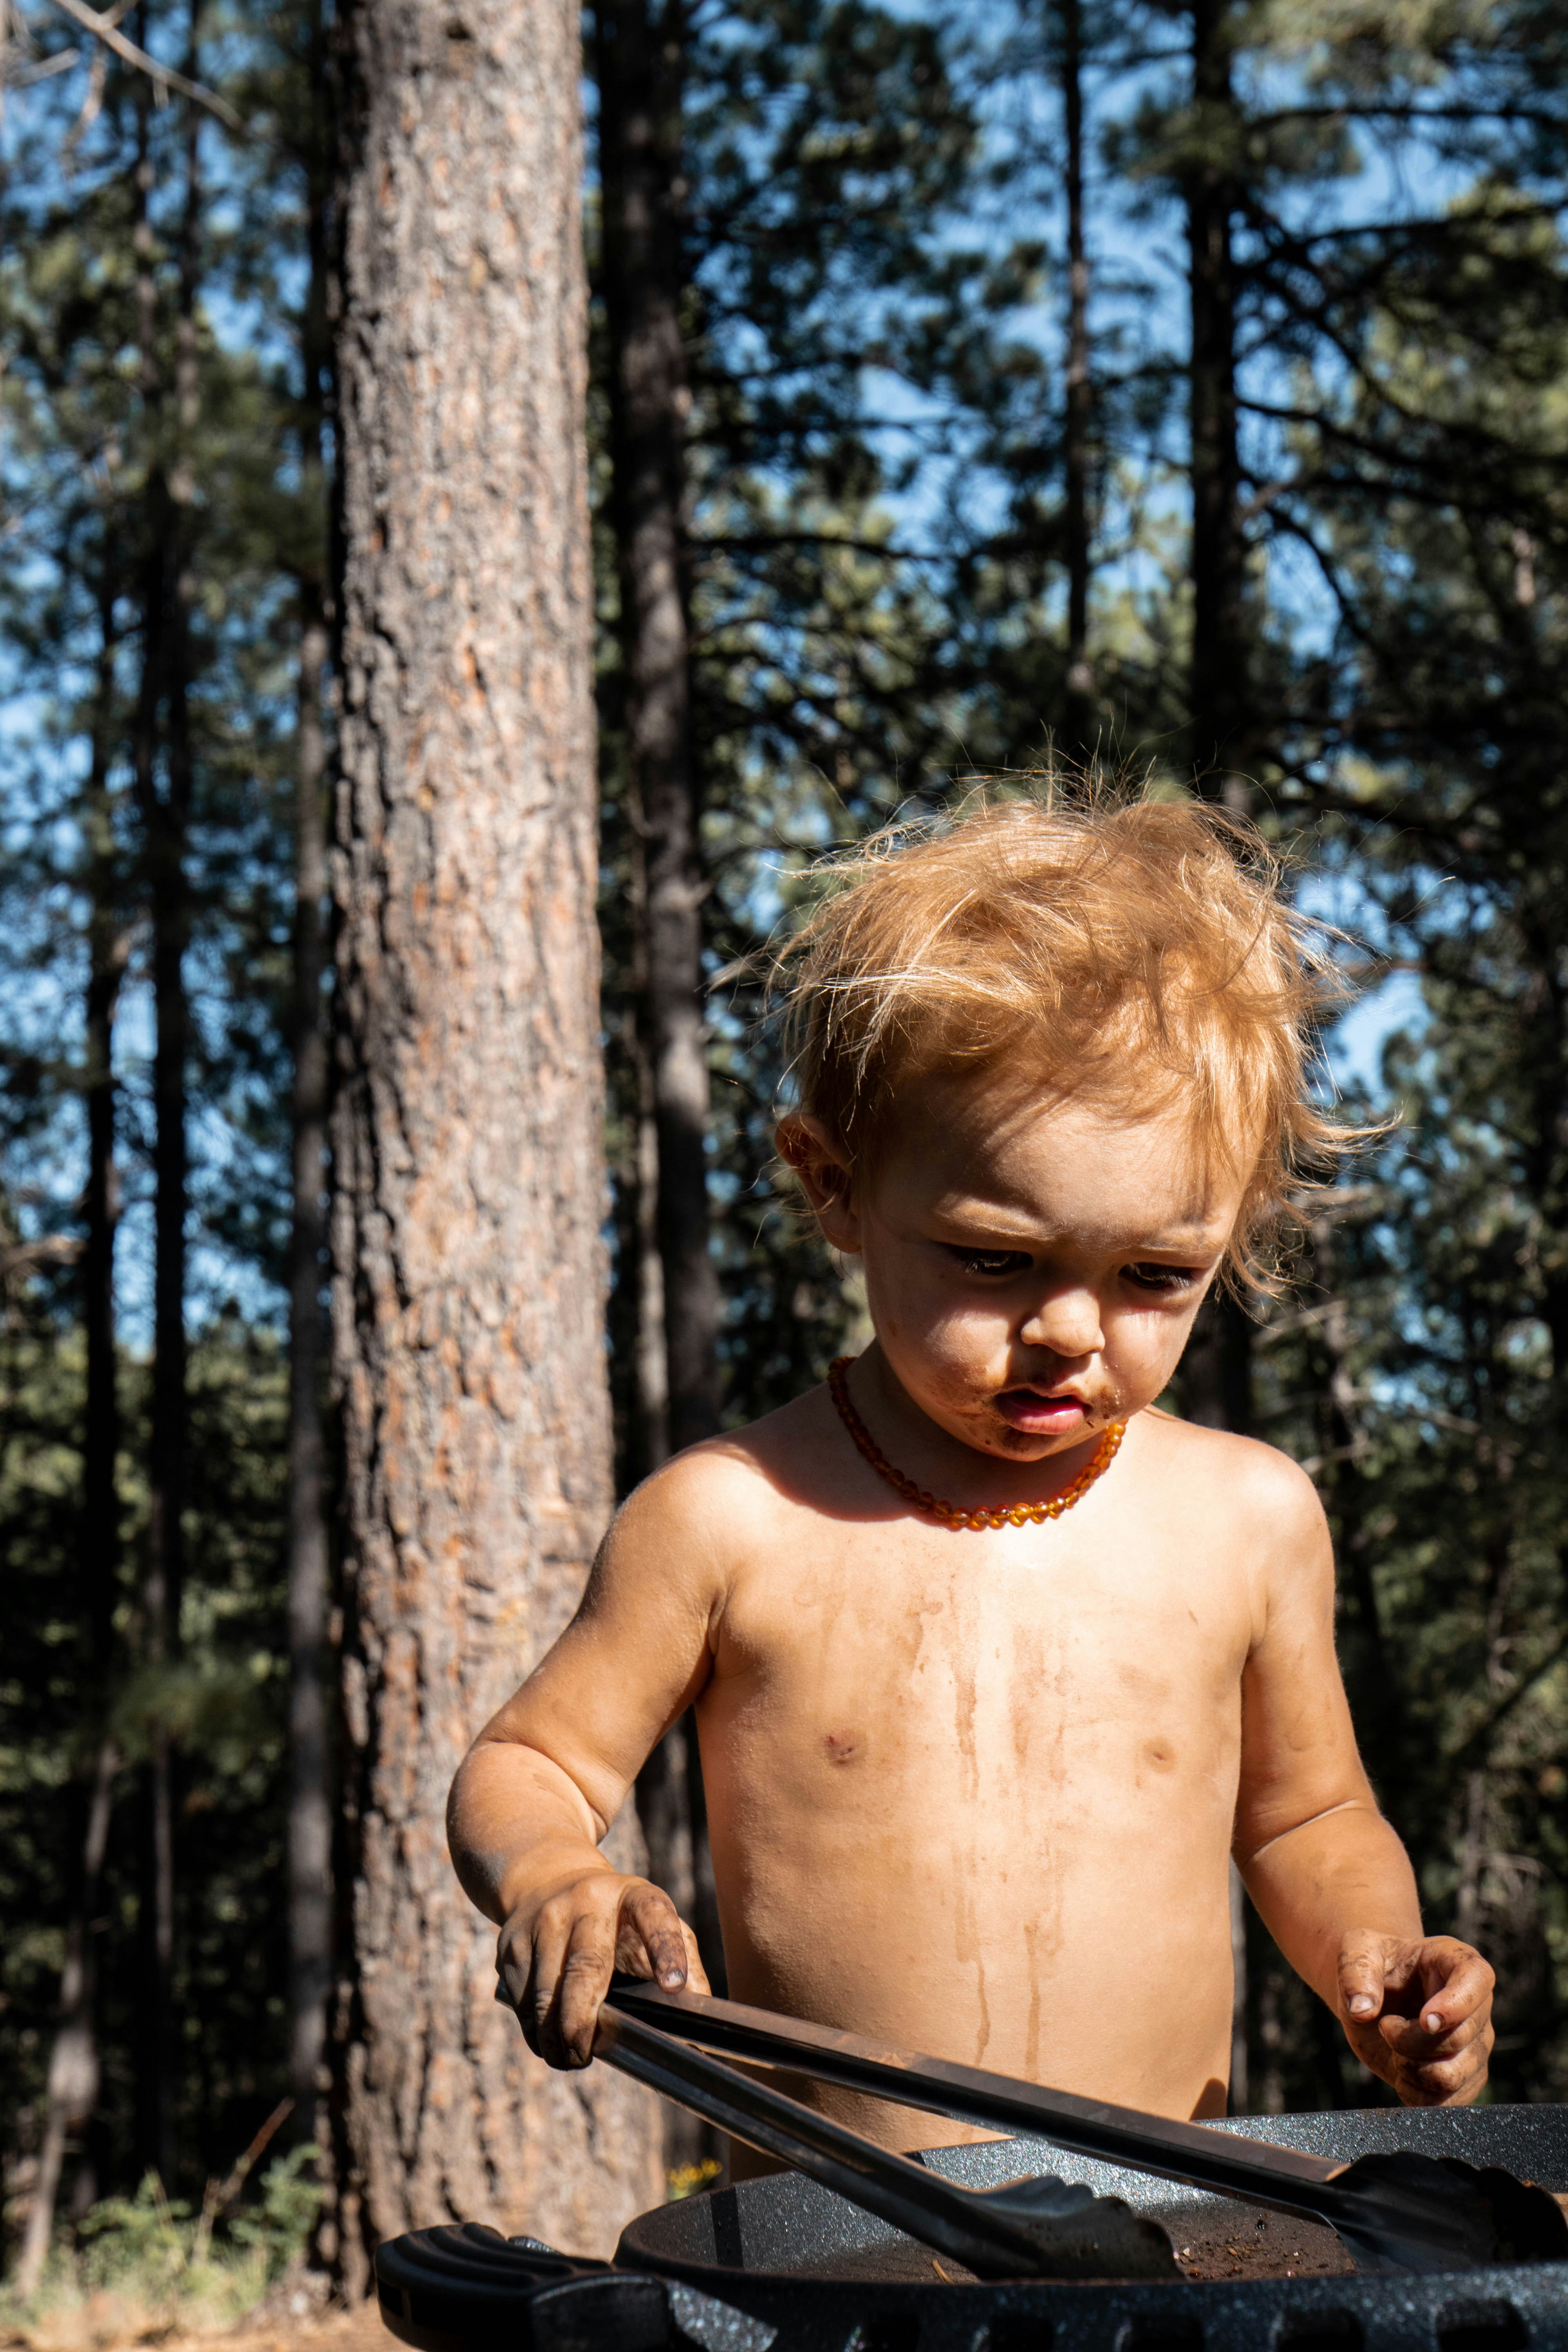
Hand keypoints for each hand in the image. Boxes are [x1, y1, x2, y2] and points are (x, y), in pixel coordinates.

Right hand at [497, 1869, 709, 2069]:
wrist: (548, 1877)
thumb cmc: (616, 1918)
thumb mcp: (655, 1922)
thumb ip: (686, 1962)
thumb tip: (705, 2019)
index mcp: (633, 1895)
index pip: (654, 1917)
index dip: (666, 1950)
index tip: (674, 1988)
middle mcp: (587, 1901)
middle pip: (584, 1969)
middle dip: (582, 2024)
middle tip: (585, 2056)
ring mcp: (543, 1919)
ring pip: (544, 1993)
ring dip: (554, 2037)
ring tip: (568, 2057)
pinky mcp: (510, 1941)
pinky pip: (519, 1999)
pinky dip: (532, 2029)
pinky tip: (545, 2039)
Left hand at [1336, 1930, 1493, 2105]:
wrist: (1376, 1995)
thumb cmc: (1373, 1965)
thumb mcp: (1356, 1952)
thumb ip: (1356, 1973)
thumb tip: (1362, 2011)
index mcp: (1457, 1961)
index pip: (1477, 1979)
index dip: (1456, 2005)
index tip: (1425, 2019)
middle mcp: (1476, 2006)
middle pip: (1458, 2038)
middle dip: (1408, 2041)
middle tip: (1385, 2025)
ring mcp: (1475, 2045)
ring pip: (1453, 2076)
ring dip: (1411, 2070)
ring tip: (1394, 2050)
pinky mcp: (1466, 2077)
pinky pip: (1449, 2102)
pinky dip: (1416, 2095)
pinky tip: (1401, 2074)